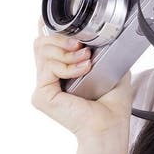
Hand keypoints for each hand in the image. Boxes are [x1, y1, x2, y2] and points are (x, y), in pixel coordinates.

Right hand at [31, 15, 133, 142]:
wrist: (110, 124)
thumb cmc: (112, 105)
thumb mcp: (110, 68)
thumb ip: (102, 51)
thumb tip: (102, 36)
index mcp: (61, 72)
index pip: (46, 45)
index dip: (52, 31)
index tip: (70, 28)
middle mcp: (50, 79)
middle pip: (41, 43)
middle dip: (62, 38)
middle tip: (81, 47)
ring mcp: (44, 87)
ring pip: (41, 50)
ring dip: (67, 51)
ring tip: (86, 60)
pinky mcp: (42, 95)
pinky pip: (48, 67)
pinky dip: (68, 66)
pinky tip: (83, 70)